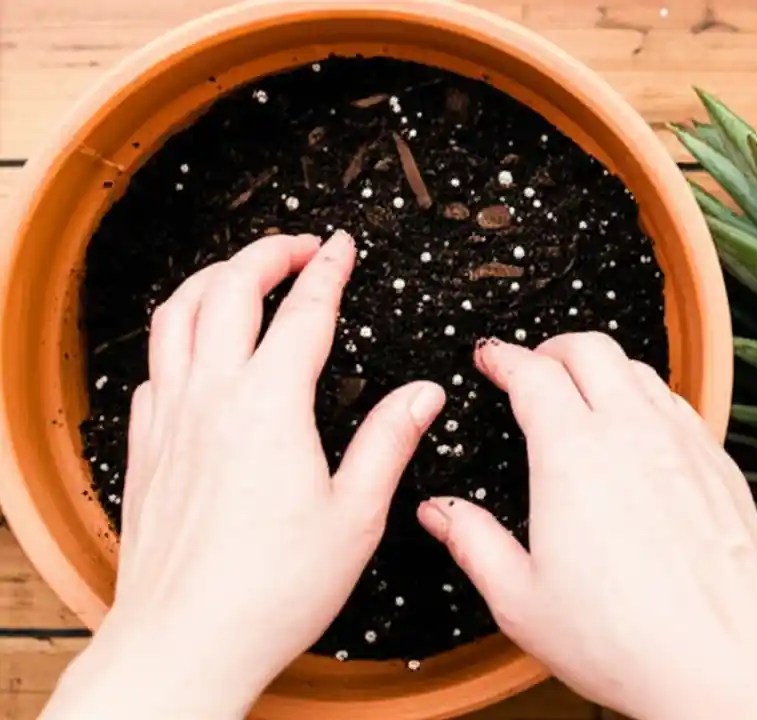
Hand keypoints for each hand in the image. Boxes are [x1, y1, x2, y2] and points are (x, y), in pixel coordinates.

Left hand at [44, 232, 444, 718]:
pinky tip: (197, 354)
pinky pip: (152, 366)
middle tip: (300, 247)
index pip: (303, 310)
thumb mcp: (356, 515)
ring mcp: (170, 419)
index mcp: (270, 407)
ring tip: (242, 275)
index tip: (341, 246)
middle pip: (228, 289)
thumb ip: (390, 441)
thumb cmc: (272, 589)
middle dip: (267, 253)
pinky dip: (177, 337)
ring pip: (175, 314)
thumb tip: (424, 392)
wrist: (186, 640)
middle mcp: (211, 398)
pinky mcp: (146, 448)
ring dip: (212, 279)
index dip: (327, 269)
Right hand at [418, 334, 756, 719]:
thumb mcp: (521, 601)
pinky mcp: (719, 465)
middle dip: (553, 346)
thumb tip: (440, 511)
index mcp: (573, 454)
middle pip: (592, 348)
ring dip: (604, 368)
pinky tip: (641, 433)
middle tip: (533, 367)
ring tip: (584, 395)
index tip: (489, 359)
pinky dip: (648, 399)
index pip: (533, 373)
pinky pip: (680, 405)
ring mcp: (684, 443)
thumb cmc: (624, 642)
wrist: (727, 664)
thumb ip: (473, 543)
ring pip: (641, 370)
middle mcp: (633, 433)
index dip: (504, 358)